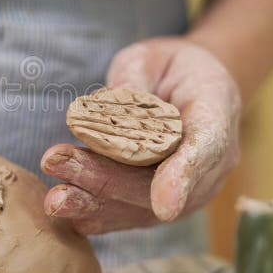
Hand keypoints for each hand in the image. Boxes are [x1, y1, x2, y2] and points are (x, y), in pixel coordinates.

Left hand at [41, 37, 241, 233]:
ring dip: (95, 202)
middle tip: (58, 163)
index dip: (182, 177)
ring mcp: (188, 191)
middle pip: (159, 184)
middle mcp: (211, 164)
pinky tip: (65, 212)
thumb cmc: (170, 68)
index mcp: (216, 115)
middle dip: (106, 180)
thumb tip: (107, 104)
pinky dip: (97, 215)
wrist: (190, 87)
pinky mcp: (161, 203)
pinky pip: (130, 215)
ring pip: (141, 207)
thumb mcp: (150, 57)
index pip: (204, 150)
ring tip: (55, 198)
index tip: (164, 206)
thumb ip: (133, 80)